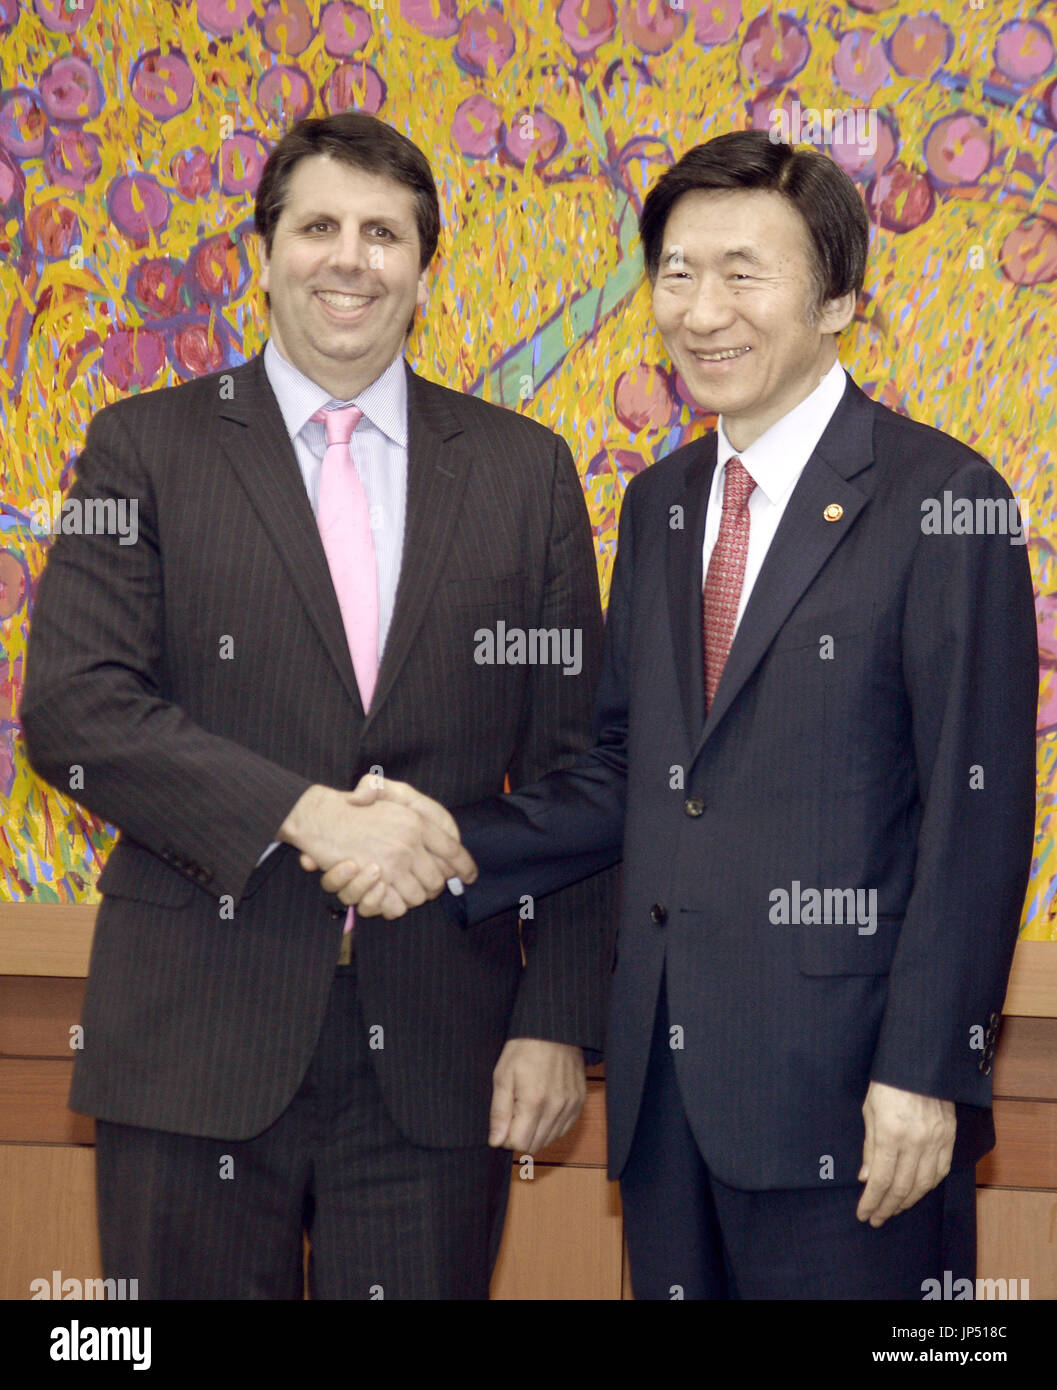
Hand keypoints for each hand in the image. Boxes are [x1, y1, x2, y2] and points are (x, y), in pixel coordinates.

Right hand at [278, 783, 475, 916]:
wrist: (318, 818)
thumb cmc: (351, 806)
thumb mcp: (379, 789)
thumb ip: (402, 799)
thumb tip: (424, 829)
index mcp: (416, 820)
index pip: (453, 849)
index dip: (464, 865)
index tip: (470, 875)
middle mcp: (408, 843)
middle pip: (438, 880)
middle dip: (434, 887)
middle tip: (424, 885)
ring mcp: (392, 865)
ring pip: (418, 897)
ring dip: (412, 897)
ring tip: (400, 886)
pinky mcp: (374, 884)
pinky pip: (395, 906)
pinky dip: (393, 905)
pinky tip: (387, 895)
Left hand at [489, 1039, 585, 1154]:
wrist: (553, 1029)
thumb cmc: (524, 1049)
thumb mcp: (502, 1076)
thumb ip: (499, 1112)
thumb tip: (496, 1142)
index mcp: (534, 1102)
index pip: (519, 1144)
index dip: (507, 1137)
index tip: (504, 1121)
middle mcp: (556, 1108)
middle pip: (535, 1145)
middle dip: (521, 1136)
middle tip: (515, 1114)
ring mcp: (571, 1106)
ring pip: (551, 1139)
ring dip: (537, 1132)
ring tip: (529, 1108)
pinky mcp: (579, 1101)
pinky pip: (565, 1128)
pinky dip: (552, 1126)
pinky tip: (544, 1109)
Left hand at [856, 1080, 955, 1226]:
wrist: (918, 1062)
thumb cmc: (887, 1083)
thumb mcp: (869, 1111)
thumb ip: (870, 1147)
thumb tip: (867, 1178)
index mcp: (891, 1134)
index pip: (881, 1180)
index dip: (871, 1201)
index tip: (863, 1214)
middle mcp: (916, 1142)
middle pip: (902, 1187)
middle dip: (887, 1207)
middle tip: (877, 1218)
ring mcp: (936, 1140)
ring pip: (924, 1184)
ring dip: (908, 1201)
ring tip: (894, 1209)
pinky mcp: (950, 1137)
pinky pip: (941, 1170)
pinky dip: (929, 1186)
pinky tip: (918, 1191)